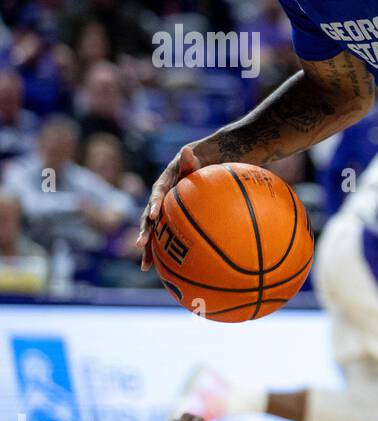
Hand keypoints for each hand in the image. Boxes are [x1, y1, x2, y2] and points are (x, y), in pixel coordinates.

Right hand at [136, 144, 203, 269]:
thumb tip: (188, 150)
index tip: (153, 216)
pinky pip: (164, 238)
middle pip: (147, 219)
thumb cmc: (196, 166)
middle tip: (139, 245)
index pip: (157, 196)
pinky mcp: (167, 223)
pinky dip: (164, 253)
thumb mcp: (193, 161)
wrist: (194, 170)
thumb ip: (189, 160)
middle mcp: (157, 202)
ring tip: (146, 267)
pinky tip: (166, 271)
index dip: (154, 205)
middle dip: (144, 233)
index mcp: (162, 187)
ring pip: (152, 233)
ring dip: (148, 249)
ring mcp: (160, 214)